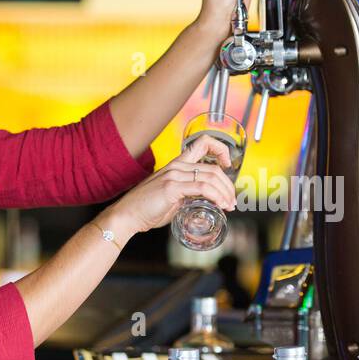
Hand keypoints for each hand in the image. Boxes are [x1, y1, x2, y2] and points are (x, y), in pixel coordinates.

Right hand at [103, 135, 235, 235]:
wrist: (127, 216)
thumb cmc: (146, 209)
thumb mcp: (172, 199)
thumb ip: (188, 197)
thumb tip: (203, 204)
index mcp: (176, 165)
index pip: (202, 143)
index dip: (220, 150)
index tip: (227, 165)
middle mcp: (176, 166)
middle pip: (213, 168)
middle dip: (228, 185)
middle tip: (232, 200)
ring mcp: (174, 175)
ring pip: (211, 177)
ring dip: (225, 193)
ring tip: (229, 205)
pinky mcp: (171, 187)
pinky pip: (202, 187)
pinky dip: (216, 196)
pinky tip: (220, 205)